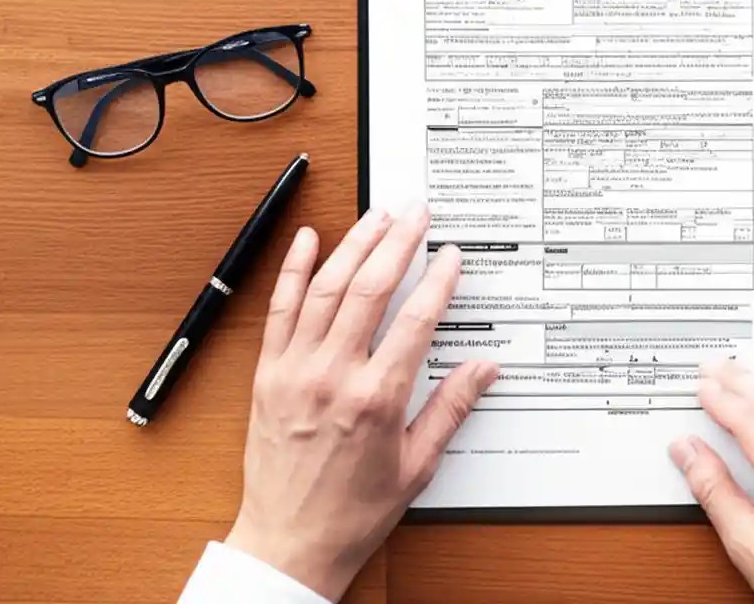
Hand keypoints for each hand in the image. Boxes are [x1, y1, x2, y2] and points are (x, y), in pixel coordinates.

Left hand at [224, 205, 497, 600]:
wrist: (289, 542)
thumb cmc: (352, 512)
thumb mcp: (417, 466)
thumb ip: (451, 409)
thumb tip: (485, 369)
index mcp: (376, 399)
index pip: (416, 320)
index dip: (438, 280)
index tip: (451, 256)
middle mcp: (333, 375)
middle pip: (369, 289)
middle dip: (397, 243)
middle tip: (416, 212)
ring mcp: (295, 370)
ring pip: (325, 289)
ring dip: (353, 245)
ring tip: (376, 216)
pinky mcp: (268, 374)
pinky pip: (279, 309)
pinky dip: (293, 270)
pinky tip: (308, 240)